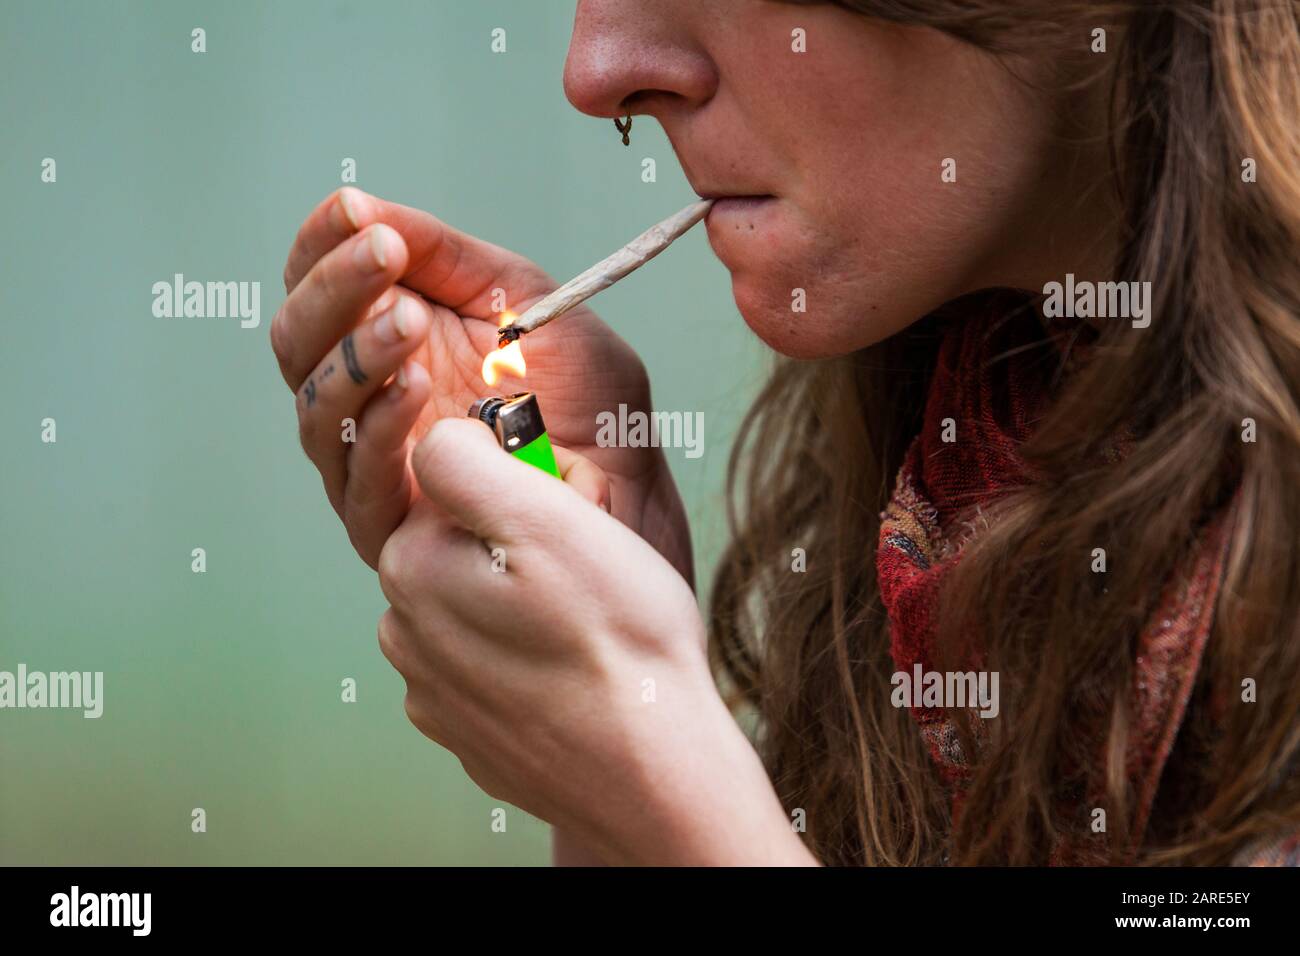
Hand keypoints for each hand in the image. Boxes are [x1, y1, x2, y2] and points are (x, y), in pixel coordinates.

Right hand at [270, 188, 691, 575]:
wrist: (630, 483)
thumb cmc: (583, 399)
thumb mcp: (520, 299)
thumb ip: (442, 255)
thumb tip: (360, 207)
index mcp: (386, 339)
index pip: (316, 287)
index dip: (322, 246)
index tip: (352, 210)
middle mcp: (363, 399)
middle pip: (299, 342)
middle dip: (337, 289)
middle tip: (382, 254)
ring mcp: (370, 463)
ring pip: (319, 407)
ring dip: (358, 352)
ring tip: (409, 319)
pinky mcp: (390, 526)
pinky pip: (361, 477)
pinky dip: (381, 425)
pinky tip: (415, 383)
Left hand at [376, 418, 813, 865]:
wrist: (654, 771)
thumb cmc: (615, 639)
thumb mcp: (543, 517)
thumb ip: (465, 459)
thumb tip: (438, 440)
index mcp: (412, 567)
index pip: (457, 481)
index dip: (524, 488)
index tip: (566, 522)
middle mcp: (405, 630)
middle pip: (466, 543)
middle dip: (522, 544)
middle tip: (587, 575)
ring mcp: (434, 690)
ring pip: (482, 602)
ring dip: (525, 601)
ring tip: (586, 628)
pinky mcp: (467, 731)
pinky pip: (494, 662)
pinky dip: (529, 658)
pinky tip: (572, 673)